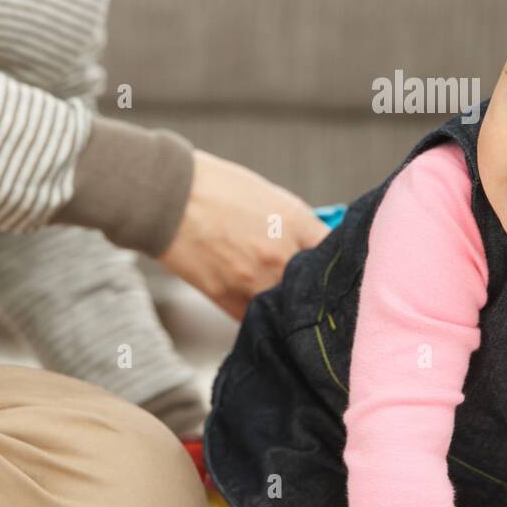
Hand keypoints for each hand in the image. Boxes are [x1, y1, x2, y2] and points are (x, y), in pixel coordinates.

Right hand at [157, 149, 329, 319]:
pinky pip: (254, 319)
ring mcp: (254, 280)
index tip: (339, 264)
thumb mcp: (269, 194)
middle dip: (316, 288)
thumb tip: (317, 243)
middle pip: (315, 286)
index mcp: (295, 222)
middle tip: (317, 290)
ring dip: (288, 307)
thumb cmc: (216, 187)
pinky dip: (260, 316)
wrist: (167, 196)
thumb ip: (297, 223)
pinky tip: (260, 308)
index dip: (340, 259)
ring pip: (286, 309)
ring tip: (286, 302)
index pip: (337, 251)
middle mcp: (281, 255)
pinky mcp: (226, 298)